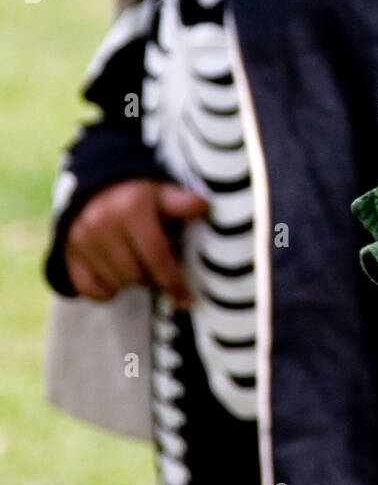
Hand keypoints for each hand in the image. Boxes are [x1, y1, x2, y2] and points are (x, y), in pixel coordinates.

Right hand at [64, 179, 209, 307]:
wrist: (93, 184)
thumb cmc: (136, 193)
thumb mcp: (160, 192)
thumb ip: (180, 203)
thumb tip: (203, 206)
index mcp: (131, 209)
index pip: (157, 256)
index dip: (174, 282)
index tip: (187, 300)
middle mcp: (103, 224)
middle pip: (137, 276)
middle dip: (152, 277)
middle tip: (156, 266)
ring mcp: (82, 241)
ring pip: (116, 284)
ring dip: (130, 282)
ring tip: (136, 264)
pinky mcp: (67, 253)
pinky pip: (90, 290)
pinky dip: (106, 290)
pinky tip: (115, 274)